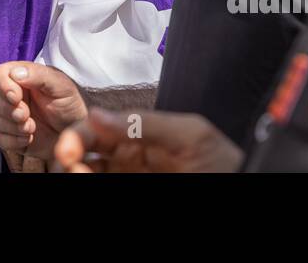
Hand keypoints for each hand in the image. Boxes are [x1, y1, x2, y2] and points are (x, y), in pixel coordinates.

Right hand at [0, 62, 87, 165]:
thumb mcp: (60, 85)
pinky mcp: (11, 136)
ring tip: (31, 127)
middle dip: (8, 109)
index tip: (16, 97)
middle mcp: (12, 96)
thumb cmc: (70, 104)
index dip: (3, 85)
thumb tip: (15, 73)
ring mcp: (10, 116)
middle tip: (26, 114)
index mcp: (21, 78)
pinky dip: (13, 140)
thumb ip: (39, 75)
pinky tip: (29, 138)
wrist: (77, 133)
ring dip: (11, 126)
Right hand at [52, 107, 243, 172]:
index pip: (96, 128)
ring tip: (78, 175)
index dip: (77, 135)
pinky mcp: (130, 192)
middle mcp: (128, 157)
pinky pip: (102, 186)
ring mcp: (128, 177)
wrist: (239, 181)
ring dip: (76, 172)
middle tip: (69, 165)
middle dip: (69, 156)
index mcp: (138, 133)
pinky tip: (87, 180)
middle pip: (84, 153)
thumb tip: (101, 115)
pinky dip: (89, 184)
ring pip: (89, 173)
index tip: (68, 148)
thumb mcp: (189, 134)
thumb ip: (146, 122)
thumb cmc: (223, 160)